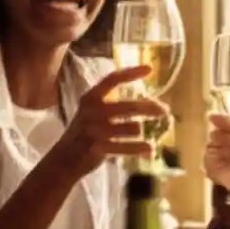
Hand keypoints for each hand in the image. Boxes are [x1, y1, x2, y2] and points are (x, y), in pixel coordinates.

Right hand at [48, 65, 169, 178]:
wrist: (64, 158)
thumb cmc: (84, 132)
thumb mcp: (92, 112)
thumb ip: (113, 104)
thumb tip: (148, 102)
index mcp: (90, 97)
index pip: (112, 79)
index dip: (131, 73)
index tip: (150, 69)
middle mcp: (92, 111)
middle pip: (129, 105)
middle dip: (150, 108)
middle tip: (165, 111)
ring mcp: (95, 130)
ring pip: (131, 127)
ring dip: (142, 131)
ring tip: (149, 135)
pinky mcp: (99, 148)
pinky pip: (126, 147)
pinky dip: (140, 148)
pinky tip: (150, 149)